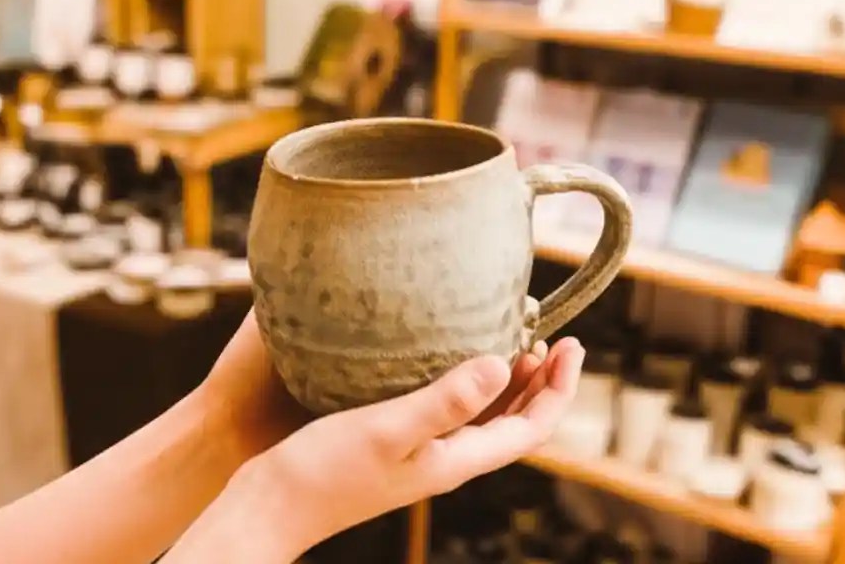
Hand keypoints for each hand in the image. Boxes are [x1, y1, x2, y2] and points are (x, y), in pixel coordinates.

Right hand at [195, 337, 584, 559]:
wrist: (273, 505)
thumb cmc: (325, 471)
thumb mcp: (389, 428)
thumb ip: (445, 400)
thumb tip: (502, 365)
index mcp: (456, 461)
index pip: (531, 428)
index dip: (559, 389)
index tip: (572, 344)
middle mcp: (446, 460)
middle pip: (514, 423)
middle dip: (542, 383)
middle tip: (556, 338)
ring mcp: (421, 454)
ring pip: (484, 418)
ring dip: (508, 383)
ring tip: (516, 343)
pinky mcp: (394, 444)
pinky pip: (449, 412)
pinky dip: (466, 385)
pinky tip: (447, 360)